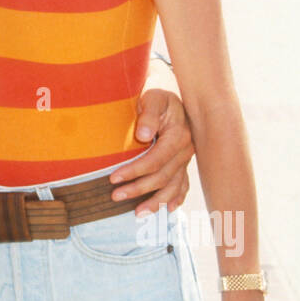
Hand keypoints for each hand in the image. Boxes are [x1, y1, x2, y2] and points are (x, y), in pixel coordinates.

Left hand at [109, 88, 192, 215]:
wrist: (169, 87)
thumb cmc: (156, 91)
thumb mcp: (152, 96)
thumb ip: (148, 114)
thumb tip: (143, 135)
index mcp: (178, 135)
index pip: (155, 160)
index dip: (134, 172)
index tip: (113, 179)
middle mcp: (186, 149)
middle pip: (163, 176)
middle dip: (139, 189)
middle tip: (115, 196)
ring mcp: (186, 156)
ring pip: (174, 185)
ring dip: (156, 201)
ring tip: (138, 213)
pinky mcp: (183, 160)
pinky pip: (183, 183)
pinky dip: (176, 197)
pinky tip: (168, 209)